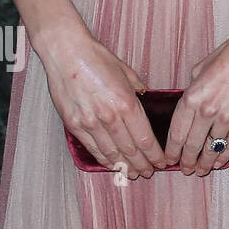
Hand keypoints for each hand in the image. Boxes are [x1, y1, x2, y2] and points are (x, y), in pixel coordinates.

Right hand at [41, 32, 165, 179]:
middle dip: (143, 164)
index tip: (162, 162)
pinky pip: (92, 148)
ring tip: (133, 174)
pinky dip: (104, 159)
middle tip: (150, 172)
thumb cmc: (97, 58)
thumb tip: (146, 100)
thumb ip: (138, 90)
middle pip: (130, 150)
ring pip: (111, 153)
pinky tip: (112, 165)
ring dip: (124, 166)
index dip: (155, 155)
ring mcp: (90, 123)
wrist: (66, 54)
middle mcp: (109, 117)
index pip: (145, 139)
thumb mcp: (126, 72)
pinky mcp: (74, 125)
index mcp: (126, 103)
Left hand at [165, 31, 228, 175]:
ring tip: (201, 170)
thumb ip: (192, 90)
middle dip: (186, 161)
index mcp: (192, 97)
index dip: (172, 150)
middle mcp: (207, 110)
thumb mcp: (200, 69)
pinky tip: (218, 163)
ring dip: (204, 163)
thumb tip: (190, 105)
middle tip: (185, 169)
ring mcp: (227, 117)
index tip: (169, 159)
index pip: (176, 133)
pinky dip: (223, 156)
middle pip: (192, 145)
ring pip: (212, 148)